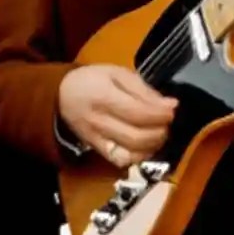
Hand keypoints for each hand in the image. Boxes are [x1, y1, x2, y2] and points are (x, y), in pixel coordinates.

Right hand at [58, 64, 176, 167]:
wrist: (61, 94)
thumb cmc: (91, 80)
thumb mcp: (116, 73)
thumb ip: (143, 89)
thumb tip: (170, 105)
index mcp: (104, 96)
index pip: (139, 112)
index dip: (161, 114)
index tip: (172, 109)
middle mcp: (99, 120)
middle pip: (138, 136)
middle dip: (160, 131)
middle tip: (166, 122)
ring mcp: (96, 138)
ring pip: (132, 152)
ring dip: (153, 145)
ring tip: (157, 132)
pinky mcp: (96, 149)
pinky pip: (121, 160)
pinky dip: (138, 157)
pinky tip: (144, 146)